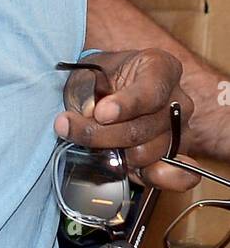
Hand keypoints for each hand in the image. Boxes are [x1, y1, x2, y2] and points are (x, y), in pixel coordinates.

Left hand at [55, 49, 198, 191]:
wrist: (101, 91)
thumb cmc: (99, 78)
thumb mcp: (87, 74)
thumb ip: (89, 92)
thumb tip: (91, 116)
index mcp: (162, 68)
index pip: (151, 92)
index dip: (126, 105)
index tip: (100, 113)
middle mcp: (178, 101)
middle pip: (143, 128)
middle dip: (101, 133)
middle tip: (66, 128)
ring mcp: (180, 131)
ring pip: (146, 153)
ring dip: (112, 154)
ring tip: (87, 144)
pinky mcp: (174, 157)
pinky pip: (179, 176)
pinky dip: (158, 178)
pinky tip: (135, 173)